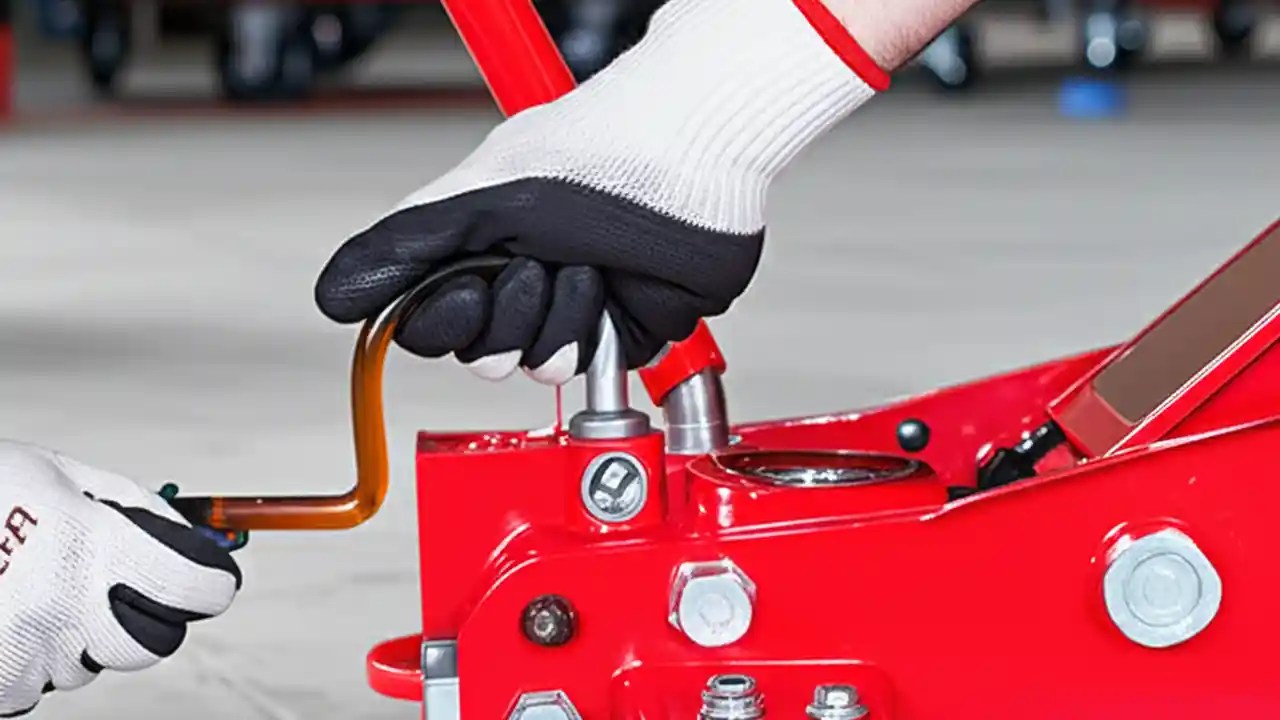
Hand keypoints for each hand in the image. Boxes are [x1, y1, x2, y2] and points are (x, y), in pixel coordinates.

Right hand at [0, 441, 240, 716]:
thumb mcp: (67, 476)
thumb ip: (138, 510)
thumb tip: (200, 539)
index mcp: (92, 544)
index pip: (197, 587)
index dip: (210, 581)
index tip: (207, 578)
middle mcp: (65, 605)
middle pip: (155, 641)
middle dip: (150, 615)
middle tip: (120, 585)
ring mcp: (26, 651)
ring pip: (95, 663)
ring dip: (83, 632)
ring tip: (37, 584)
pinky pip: (41, 681)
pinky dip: (36, 654)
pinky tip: (9, 610)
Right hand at [314, 0, 883, 384]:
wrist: (694, 159)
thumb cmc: (596, 154)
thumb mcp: (480, 198)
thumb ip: (402, 249)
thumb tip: (333, 295)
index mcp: (479, 241)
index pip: (428, 320)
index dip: (443, 318)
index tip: (468, 287)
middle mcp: (520, 277)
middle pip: (477, 351)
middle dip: (507, 314)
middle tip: (537, 264)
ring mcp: (569, 306)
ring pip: (530, 364)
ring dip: (556, 317)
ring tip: (585, 265)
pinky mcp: (617, 332)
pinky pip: (581, 369)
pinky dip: (592, 332)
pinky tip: (610, 290)